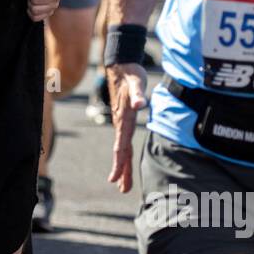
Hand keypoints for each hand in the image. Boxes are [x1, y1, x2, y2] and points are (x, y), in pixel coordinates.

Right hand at [105, 63, 146, 192]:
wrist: (121, 64)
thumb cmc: (130, 73)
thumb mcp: (136, 82)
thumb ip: (137, 94)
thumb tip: (139, 105)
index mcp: (123, 119)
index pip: (120, 146)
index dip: (119, 163)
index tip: (114, 179)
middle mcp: (121, 123)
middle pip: (120, 152)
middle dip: (121, 171)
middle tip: (122, 189)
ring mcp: (122, 122)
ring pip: (122, 148)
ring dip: (122, 166)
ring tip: (122, 183)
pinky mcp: (125, 119)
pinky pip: (124, 141)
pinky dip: (124, 154)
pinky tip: (125, 158)